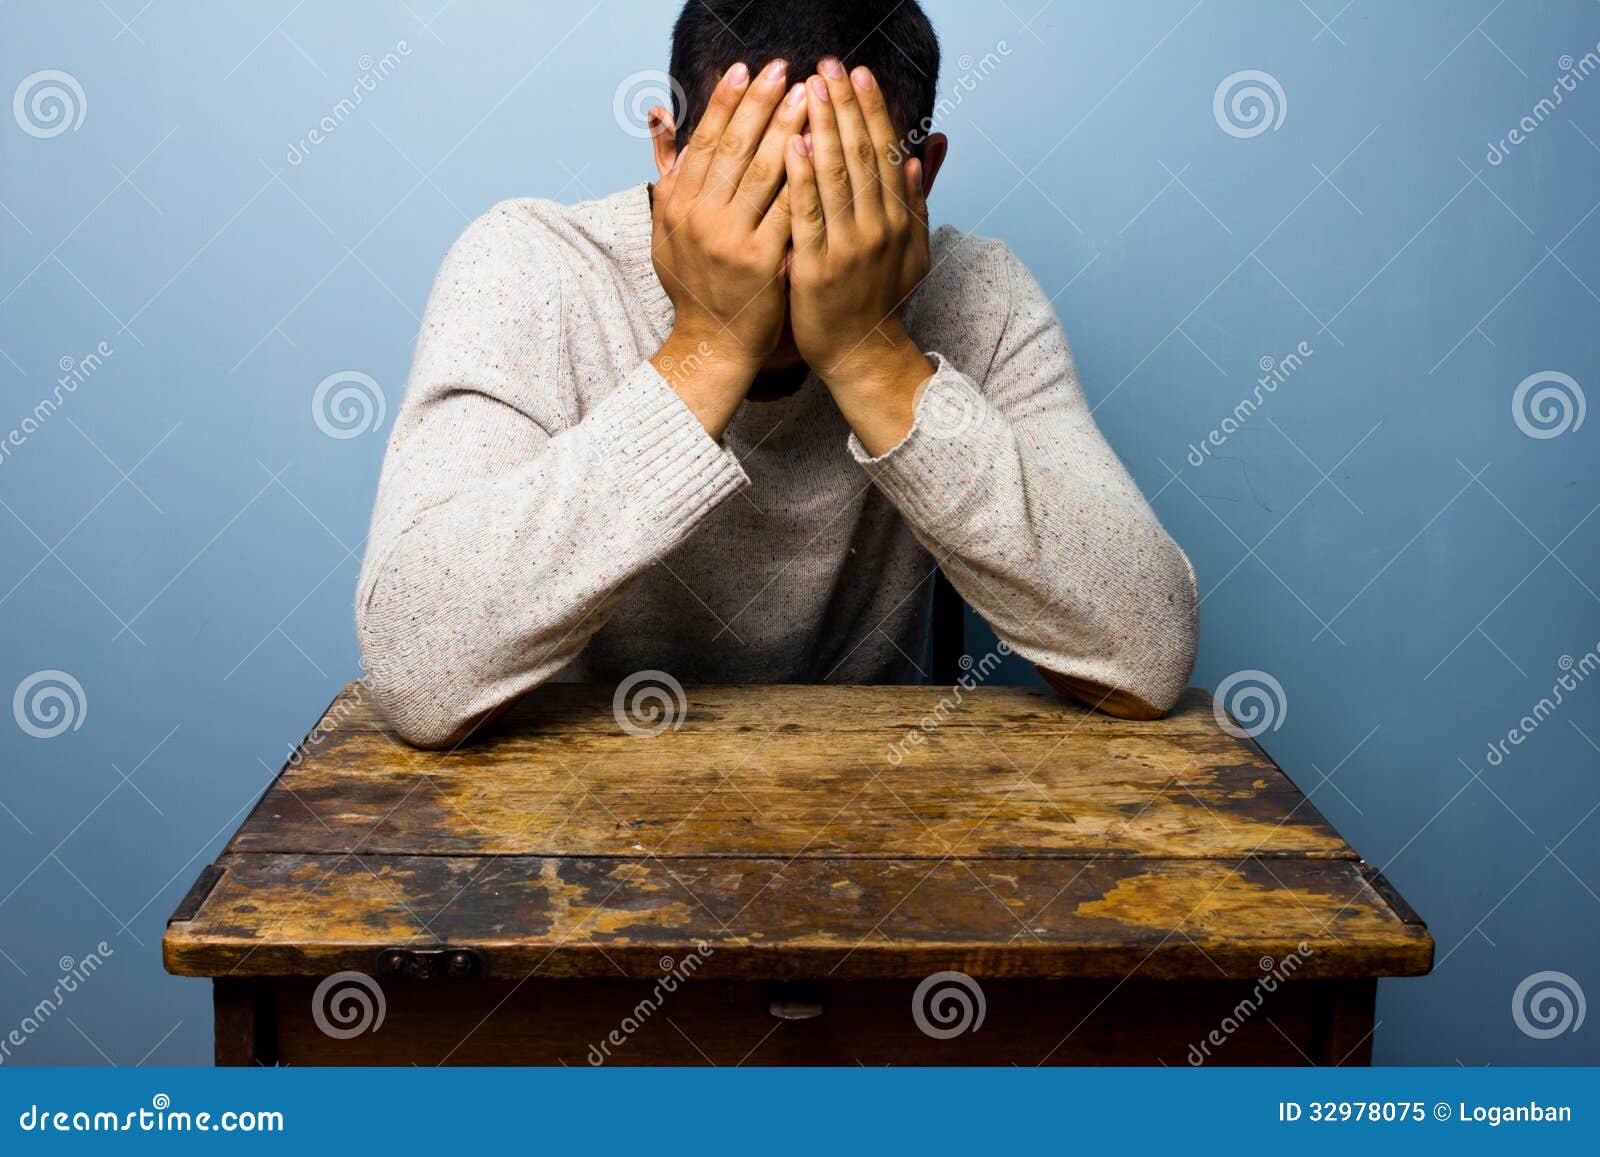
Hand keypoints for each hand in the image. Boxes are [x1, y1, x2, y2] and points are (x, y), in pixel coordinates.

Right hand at [650, 60, 807, 438]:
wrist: (712, 342)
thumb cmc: (695, 282)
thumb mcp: (667, 225)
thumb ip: (668, 168)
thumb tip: (656, 113)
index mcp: (676, 203)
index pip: (704, 140)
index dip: (726, 102)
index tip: (748, 69)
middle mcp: (698, 218)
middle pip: (734, 147)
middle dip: (762, 104)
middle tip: (787, 70)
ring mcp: (728, 240)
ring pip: (763, 172)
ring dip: (789, 129)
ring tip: (811, 97)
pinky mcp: (760, 262)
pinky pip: (788, 210)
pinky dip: (806, 178)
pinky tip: (824, 151)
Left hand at [785, 60, 934, 452]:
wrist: (862, 355)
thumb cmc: (880, 301)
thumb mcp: (911, 250)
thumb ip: (915, 201)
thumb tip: (919, 152)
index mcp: (898, 218)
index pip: (884, 150)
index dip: (870, 109)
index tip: (857, 73)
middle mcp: (878, 228)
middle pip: (860, 154)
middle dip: (842, 106)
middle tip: (825, 66)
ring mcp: (849, 248)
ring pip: (836, 177)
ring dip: (821, 128)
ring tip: (806, 89)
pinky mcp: (818, 268)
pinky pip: (808, 214)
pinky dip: (802, 177)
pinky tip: (792, 144)